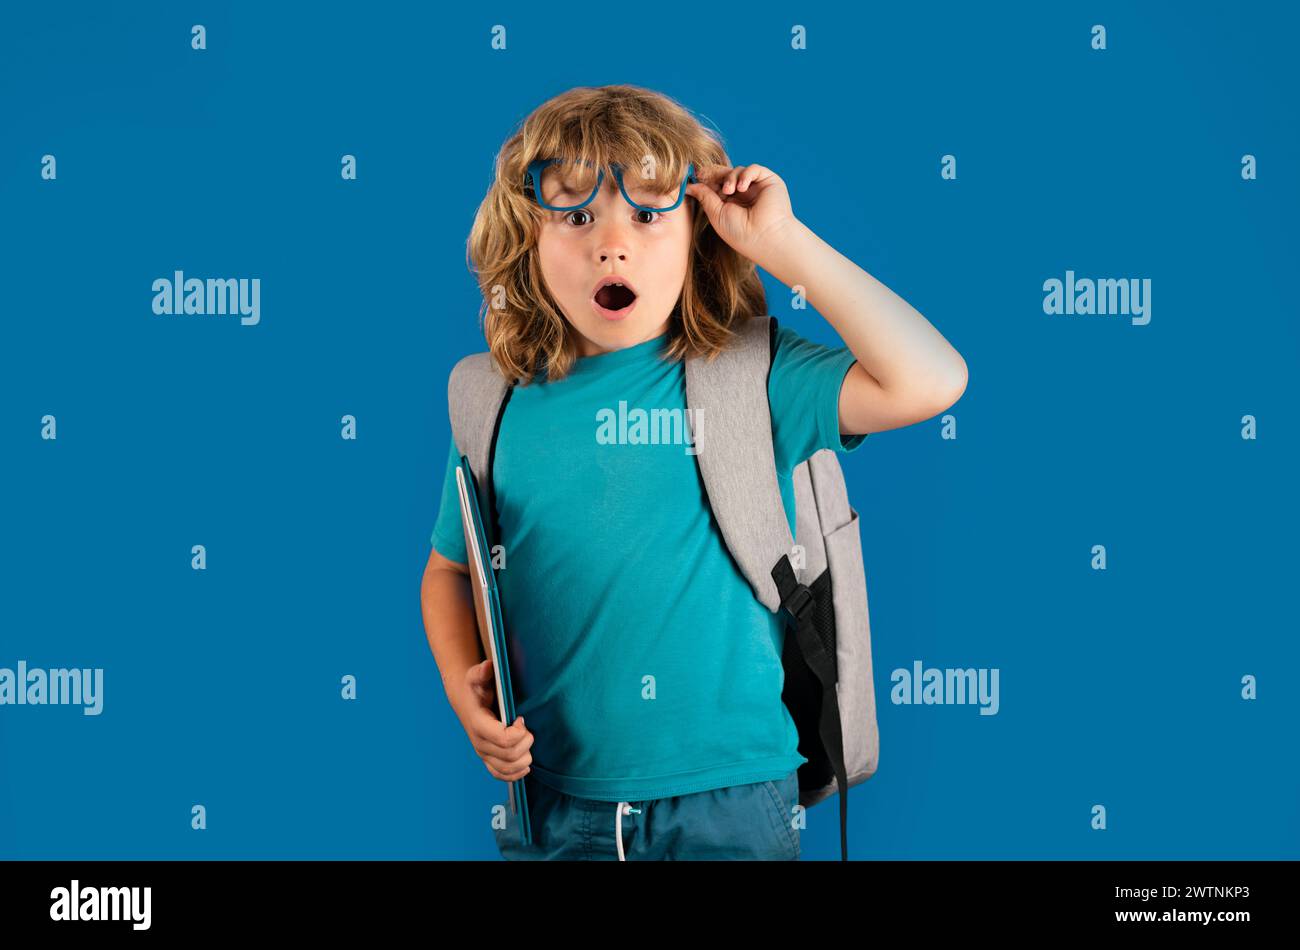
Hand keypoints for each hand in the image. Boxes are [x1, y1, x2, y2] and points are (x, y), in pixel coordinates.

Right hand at [459, 656, 532, 781]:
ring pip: (508, 768)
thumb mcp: (476, 676)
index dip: (519, 732)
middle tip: (528, 729)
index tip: (522, 719)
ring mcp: (483, 753)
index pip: (504, 740)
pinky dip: (516, 774)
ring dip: (524, 759)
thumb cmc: (475, 688)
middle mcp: (480, 743)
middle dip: (526, 743)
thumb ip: (481, 672)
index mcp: (479, 725)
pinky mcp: (487, 759)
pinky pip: (501, 775)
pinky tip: (526, 764)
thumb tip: (488, 666)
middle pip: (510, 756)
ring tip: (527, 742)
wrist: (464, 700)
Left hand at [686, 163, 800, 265]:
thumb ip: (704, 196)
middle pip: (725, 174)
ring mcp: (756, 187)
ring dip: (729, 177)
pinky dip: (745, 174)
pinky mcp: (768, 181)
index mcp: (730, 203)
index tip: (694, 176)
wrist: (765, 237)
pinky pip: (753, 169)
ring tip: (729, 191)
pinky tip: (742, 188)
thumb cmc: (740, 232)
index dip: (705, 179)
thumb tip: (688, 186)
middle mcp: (743, 194)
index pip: (716, 185)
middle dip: (714, 174)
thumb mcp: (716, 213)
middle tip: (703, 174)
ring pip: (737, 170)